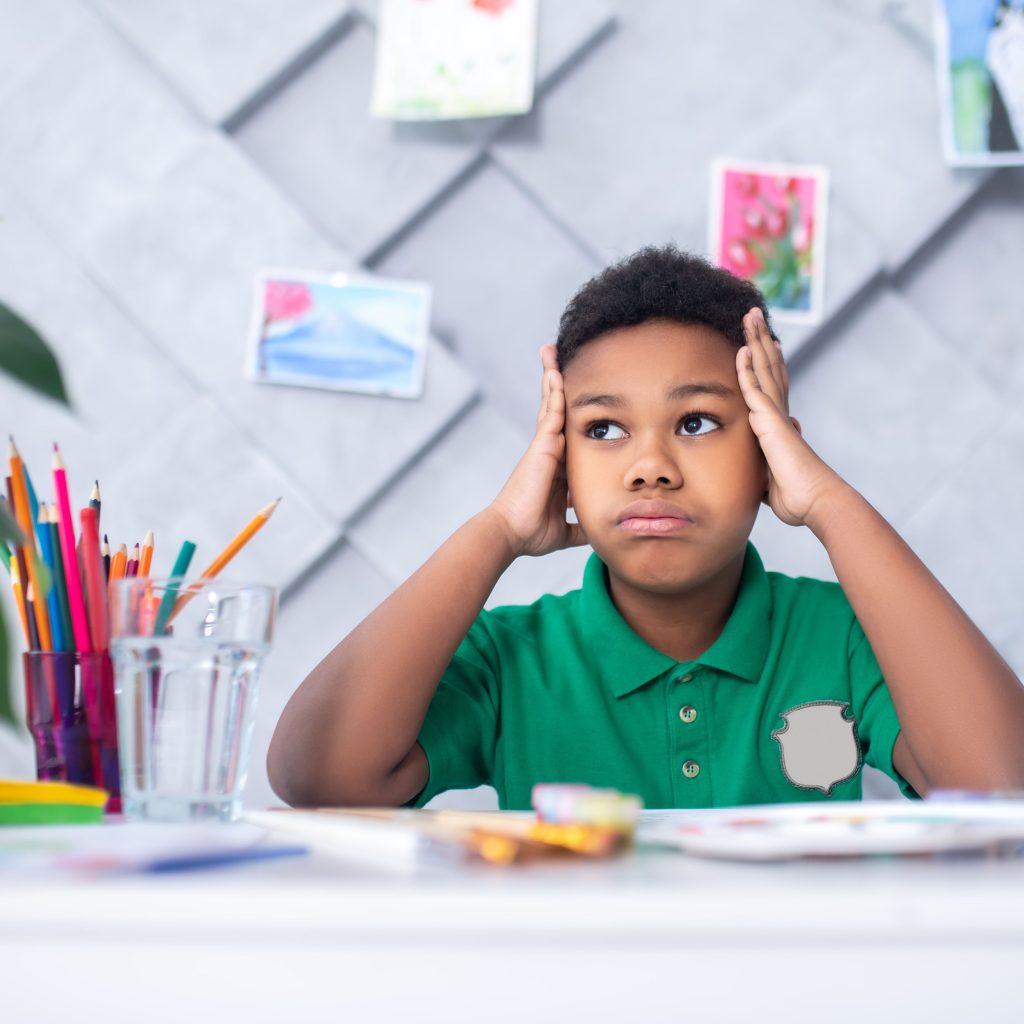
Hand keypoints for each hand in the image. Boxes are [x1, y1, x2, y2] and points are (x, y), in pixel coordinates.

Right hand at [488, 345, 588, 556]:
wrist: (511, 533)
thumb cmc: (531, 532)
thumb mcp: (567, 529)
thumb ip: (582, 526)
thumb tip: (598, 532)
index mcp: (556, 468)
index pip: (565, 434)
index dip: (569, 414)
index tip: (576, 399)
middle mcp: (549, 453)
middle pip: (555, 412)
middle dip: (556, 386)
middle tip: (556, 359)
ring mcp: (544, 447)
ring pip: (551, 405)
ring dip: (552, 377)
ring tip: (552, 350)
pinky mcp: (541, 446)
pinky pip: (551, 412)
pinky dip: (554, 391)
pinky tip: (556, 371)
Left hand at [736, 308, 844, 527]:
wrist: (815, 500)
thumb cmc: (796, 496)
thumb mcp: (773, 478)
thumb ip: (768, 467)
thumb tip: (769, 467)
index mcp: (780, 424)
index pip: (771, 385)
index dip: (765, 362)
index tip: (760, 343)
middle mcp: (780, 414)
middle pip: (769, 367)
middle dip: (761, 340)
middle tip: (753, 315)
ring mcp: (776, 415)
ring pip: (764, 369)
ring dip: (756, 342)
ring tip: (750, 316)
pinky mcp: (771, 423)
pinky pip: (755, 390)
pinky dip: (747, 369)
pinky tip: (742, 350)